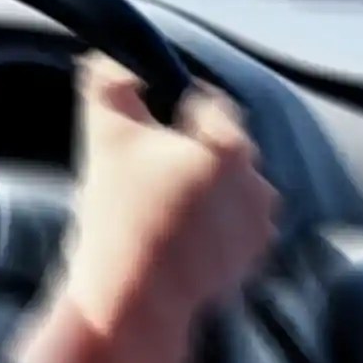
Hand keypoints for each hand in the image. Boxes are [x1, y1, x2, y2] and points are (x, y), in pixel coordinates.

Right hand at [17, 53, 277, 362]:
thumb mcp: (105, 135)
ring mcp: (256, 228)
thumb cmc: (122, 215)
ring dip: (204, 190)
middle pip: (223, 147)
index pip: (210, 102)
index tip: (153, 121)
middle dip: (191, 151)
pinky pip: (231, 229)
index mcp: (231, 145)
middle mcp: (257, 183)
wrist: (133, 300)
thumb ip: (109, 83)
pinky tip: (174, 238)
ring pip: (230, 190)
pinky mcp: (249, 263)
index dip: (177, 105)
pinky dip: (210, 228)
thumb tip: (112, 63)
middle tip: (150, 170)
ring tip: (162, 208)